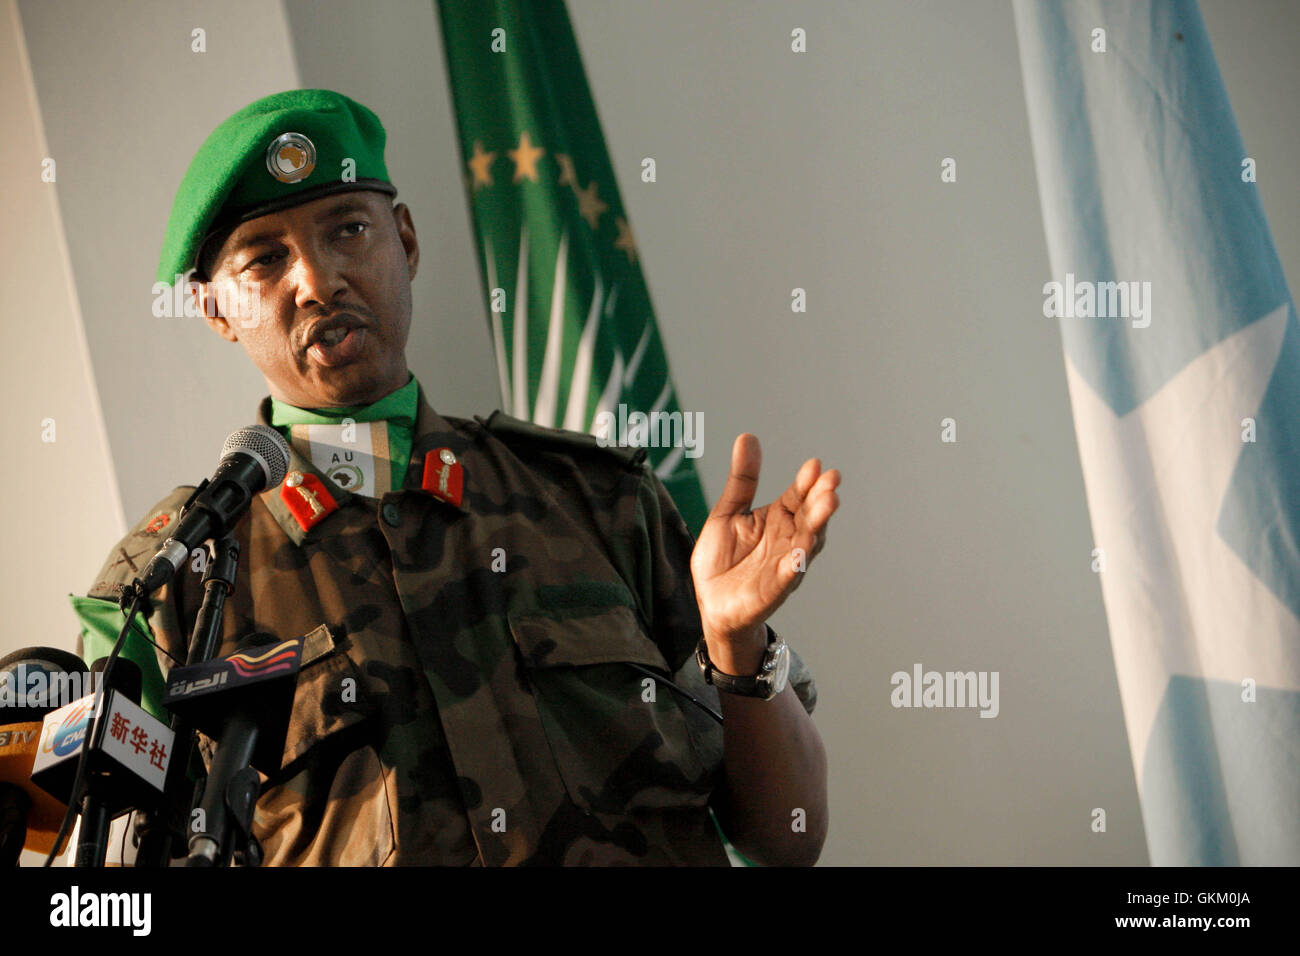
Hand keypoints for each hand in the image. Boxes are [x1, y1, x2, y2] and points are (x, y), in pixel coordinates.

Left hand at [691, 433, 840, 666]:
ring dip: (818, 524)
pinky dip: (796, 562)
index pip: (796, 496)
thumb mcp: (728, 512)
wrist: (711, 603)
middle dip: (821, 499)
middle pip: (808, 516)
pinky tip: (802, 548)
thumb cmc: (723, 559)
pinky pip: (789, 574)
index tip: (814, 465)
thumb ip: (742, 479)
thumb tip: (748, 437)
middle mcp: (787, 539)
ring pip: (806, 542)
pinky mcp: (774, 588)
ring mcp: (784, 564)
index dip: (806, 482)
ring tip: (827, 504)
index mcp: (777, 519)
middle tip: (831, 480)